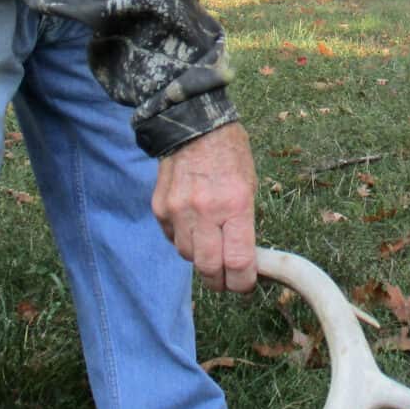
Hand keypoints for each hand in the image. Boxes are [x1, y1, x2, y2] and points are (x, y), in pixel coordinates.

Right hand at [152, 122, 257, 292]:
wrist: (192, 124)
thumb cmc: (229, 153)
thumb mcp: (250, 185)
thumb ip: (245, 225)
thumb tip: (244, 260)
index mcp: (235, 204)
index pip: (237, 262)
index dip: (243, 282)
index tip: (246, 284)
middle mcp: (205, 210)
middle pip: (209, 268)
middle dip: (220, 281)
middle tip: (227, 279)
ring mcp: (178, 210)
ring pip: (188, 256)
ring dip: (201, 258)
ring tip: (210, 245)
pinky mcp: (160, 208)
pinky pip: (172, 238)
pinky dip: (183, 239)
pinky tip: (193, 226)